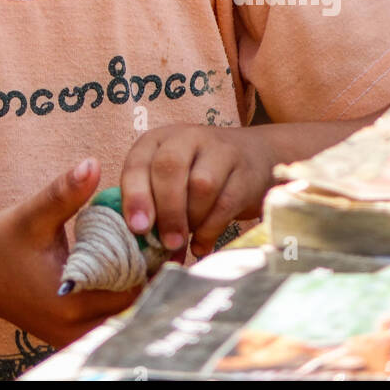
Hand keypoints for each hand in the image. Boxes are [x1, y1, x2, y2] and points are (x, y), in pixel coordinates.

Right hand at [0, 157, 143, 349]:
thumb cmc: (0, 243)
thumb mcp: (33, 214)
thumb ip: (65, 192)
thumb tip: (92, 164)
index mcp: (68, 302)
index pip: (132, 286)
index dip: (147, 258)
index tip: (152, 230)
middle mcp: (73, 329)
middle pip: (133, 304)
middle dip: (145, 272)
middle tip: (154, 238)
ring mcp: (72, 338)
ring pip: (123, 314)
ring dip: (134, 284)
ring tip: (140, 251)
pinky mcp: (71, 336)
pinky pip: (108, 318)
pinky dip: (119, 294)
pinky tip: (120, 266)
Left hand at [119, 125, 276, 259]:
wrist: (254, 155)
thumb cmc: (196, 173)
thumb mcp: (167, 179)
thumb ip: (152, 207)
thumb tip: (144, 251)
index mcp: (158, 140)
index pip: (138, 162)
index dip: (135, 196)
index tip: (138, 228)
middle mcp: (187, 138)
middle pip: (170, 167)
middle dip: (166, 210)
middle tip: (168, 242)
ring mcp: (219, 151)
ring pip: (201, 184)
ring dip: (191, 219)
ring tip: (186, 237)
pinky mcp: (245, 173)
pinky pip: (226, 203)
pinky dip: (211, 229)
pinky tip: (202, 244)